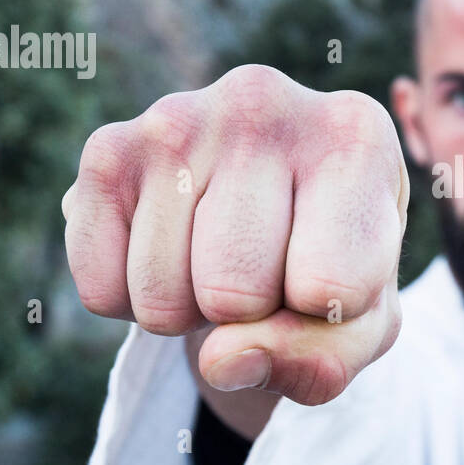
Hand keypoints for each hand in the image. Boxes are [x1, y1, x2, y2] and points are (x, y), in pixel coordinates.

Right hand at [62, 64, 407, 405]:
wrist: (270, 204)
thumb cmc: (335, 262)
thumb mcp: (363, 322)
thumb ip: (322, 360)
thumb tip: (221, 361)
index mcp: (356, 136)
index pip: (331, 286)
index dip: (328, 316)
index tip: (337, 273)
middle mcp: (265, 103)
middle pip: (235, 294)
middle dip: (250, 316)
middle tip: (269, 267)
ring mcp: (177, 118)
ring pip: (160, 300)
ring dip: (190, 312)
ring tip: (221, 255)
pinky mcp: (108, 151)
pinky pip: (101, 290)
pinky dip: (131, 303)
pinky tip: (171, 249)